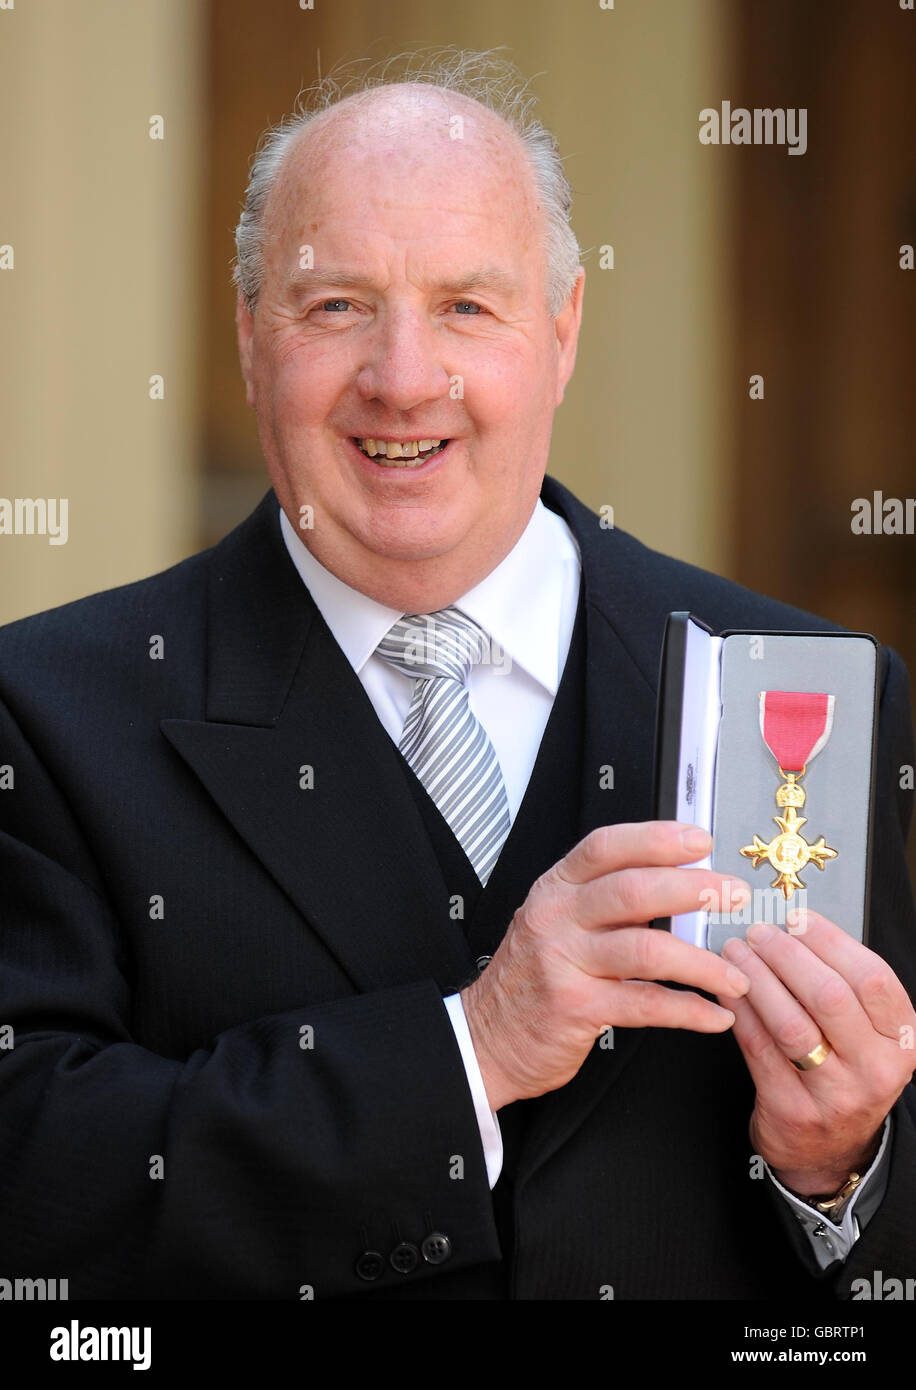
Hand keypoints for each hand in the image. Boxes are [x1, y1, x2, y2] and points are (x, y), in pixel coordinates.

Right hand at [461, 821, 751, 1110]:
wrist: (487, 1037)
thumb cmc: (533, 978)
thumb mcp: (558, 923)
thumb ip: (608, 902)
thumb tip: (681, 884)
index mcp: (556, 888)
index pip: (606, 846)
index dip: (657, 838)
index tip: (701, 840)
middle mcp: (557, 918)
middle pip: (633, 890)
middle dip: (694, 889)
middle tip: (733, 896)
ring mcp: (564, 961)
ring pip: (647, 949)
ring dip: (702, 963)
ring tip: (735, 975)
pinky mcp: (575, 1006)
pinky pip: (646, 1004)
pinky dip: (689, 1010)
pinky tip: (714, 1014)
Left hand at [719, 909, 915, 1195]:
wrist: (831, 1151)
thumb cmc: (845, 1073)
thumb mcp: (868, 1036)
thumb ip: (845, 986)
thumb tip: (794, 927)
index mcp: (901, 1040)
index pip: (872, 978)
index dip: (830, 941)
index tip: (797, 918)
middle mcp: (876, 1069)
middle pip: (829, 997)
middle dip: (786, 955)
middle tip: (758, 933)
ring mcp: (835, 1095)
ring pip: (790, 1023)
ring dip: (756, 978)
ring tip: (735, 952)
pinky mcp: (792, 1110)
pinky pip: (758, 1048)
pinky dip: (739, 1011)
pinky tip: (726, 988)